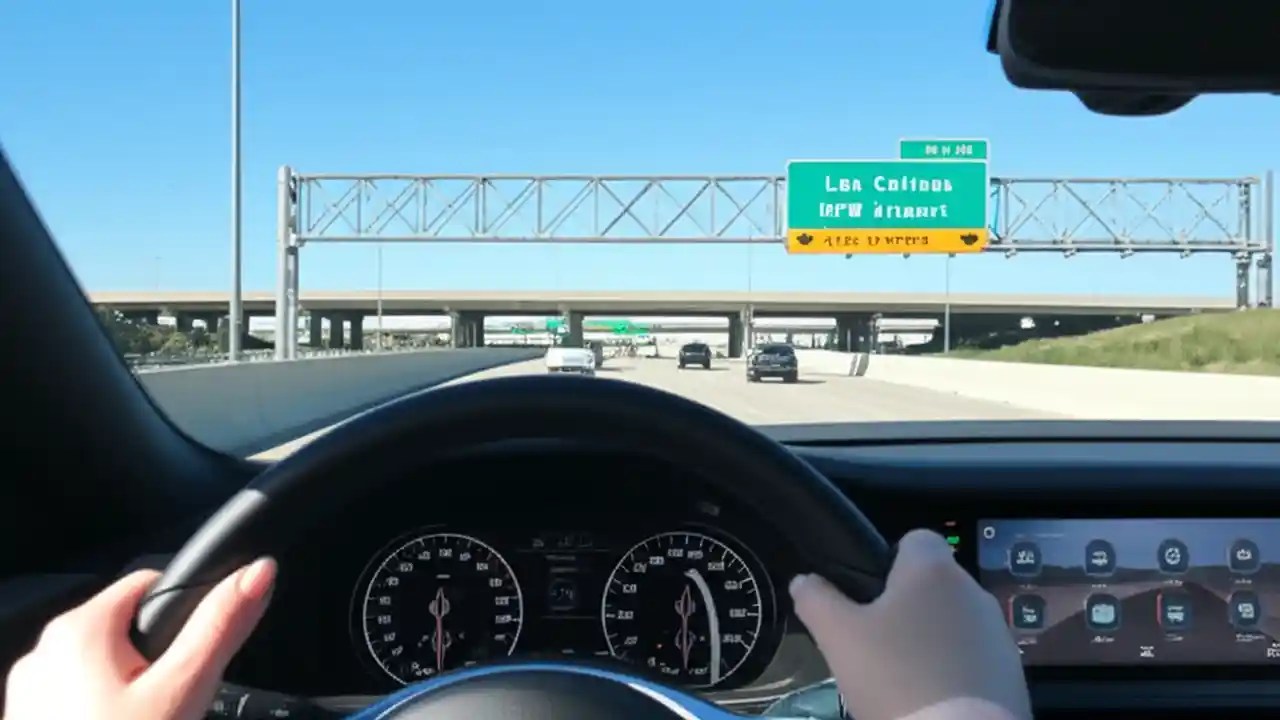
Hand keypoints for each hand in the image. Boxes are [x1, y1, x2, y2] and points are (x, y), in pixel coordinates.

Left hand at [3, 557, 275, 719]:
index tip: (197, 656)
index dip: (185, 614)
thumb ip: (220, 627)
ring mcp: (29, 693)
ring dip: (133, 692)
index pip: (150, 586)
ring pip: (104, 671)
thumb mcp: (183, 691)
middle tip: (176, 705)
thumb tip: (258, 571)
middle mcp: (42, 653)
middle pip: (127, 632)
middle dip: (159, 662)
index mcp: (77, 630)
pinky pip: (79, 703)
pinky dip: (106, 715)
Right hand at [790, 530, 1030, 719]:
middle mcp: (973, 591)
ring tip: (905, 679)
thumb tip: (804, 580)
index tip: (869, 598)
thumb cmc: (895, 678)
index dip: (889, 561)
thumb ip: (816, 600)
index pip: (914, 538)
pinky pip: (974, 659)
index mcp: (932, 570)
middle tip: (877, 644)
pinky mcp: (1012, 672)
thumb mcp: (838, 638)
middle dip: (908, 607)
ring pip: (955, 623)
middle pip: (933, 585)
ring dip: (933, 641)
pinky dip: (955, 671)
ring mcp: (998, 633)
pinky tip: (935, 699)